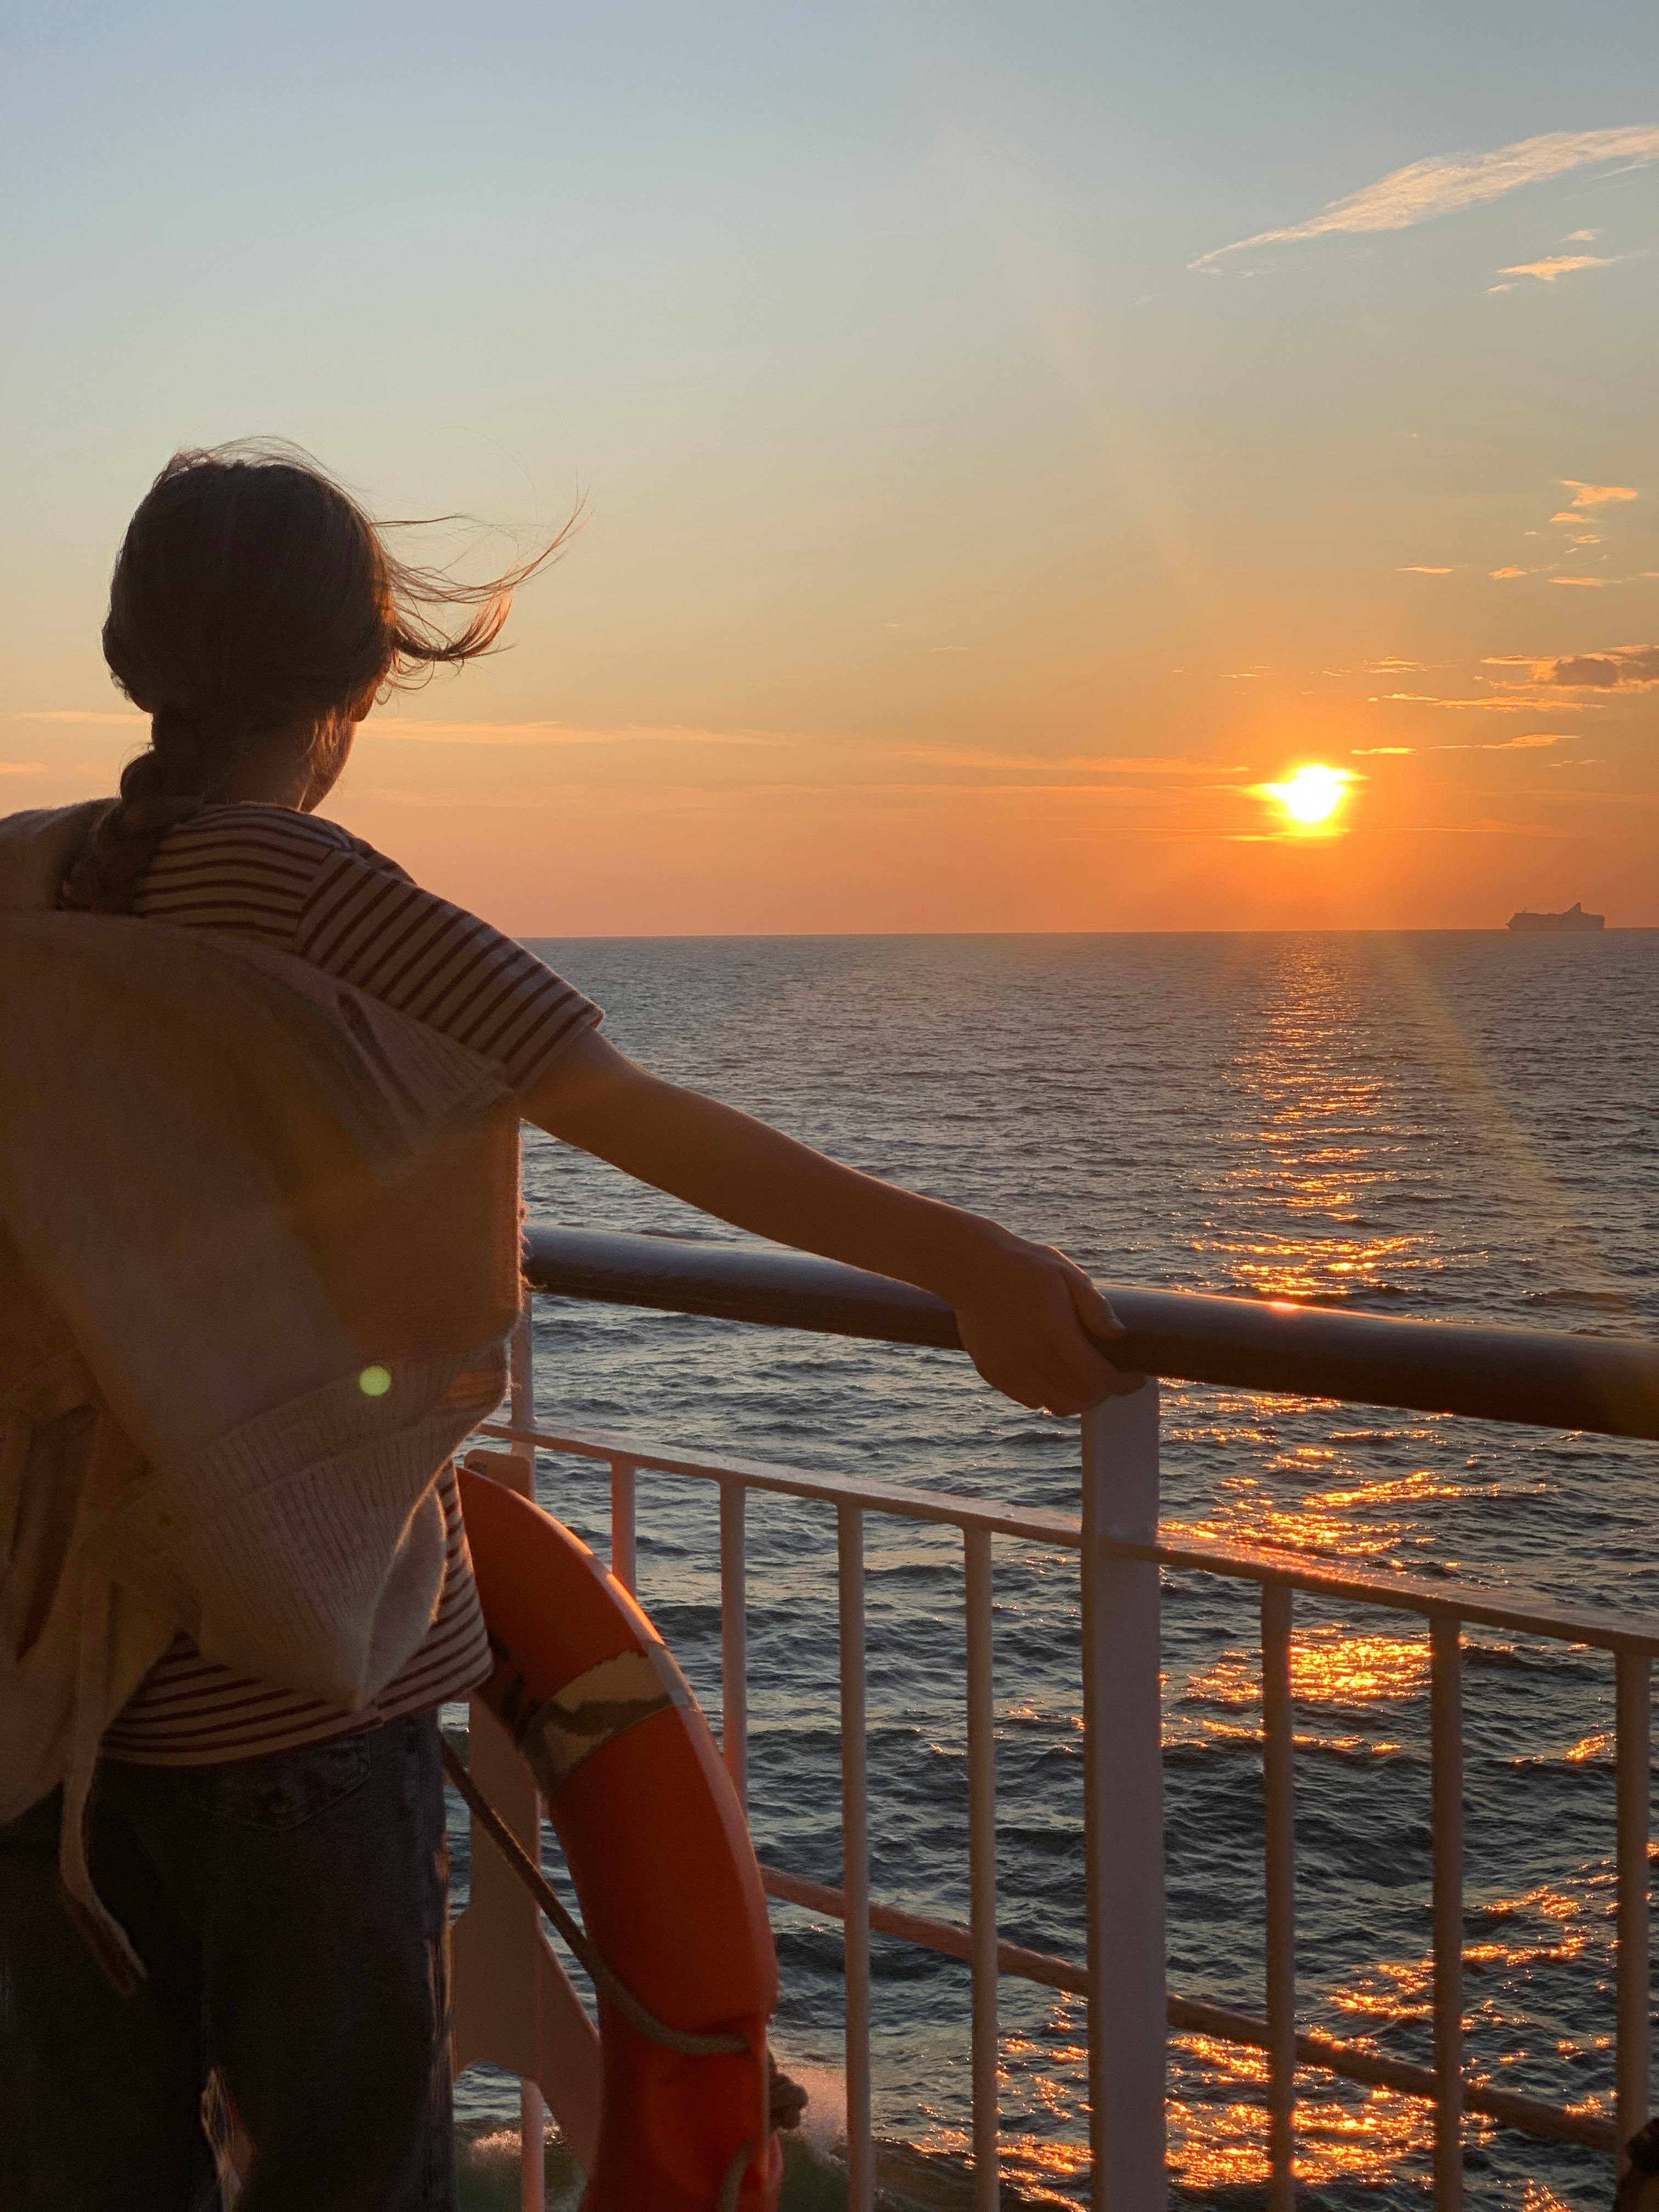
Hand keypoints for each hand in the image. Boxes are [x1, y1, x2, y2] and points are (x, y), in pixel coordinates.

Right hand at [947, 1230, 1144, 1414]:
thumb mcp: (1065, 1273)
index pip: (1096, 1376)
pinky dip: (1049, 1396)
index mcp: (1053, 1330)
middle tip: (1112, 1377)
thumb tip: (1118, 1335)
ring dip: (1079, 1399)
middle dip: (1104, 1392)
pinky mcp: (992, 1372)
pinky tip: (1055, 1376)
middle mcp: (1030, 1355)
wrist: (970, 1267)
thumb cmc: (1024, 1266)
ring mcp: (1008, 1367)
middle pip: (1080, 1397)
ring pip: (1055, 1405)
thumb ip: (1094, 1305)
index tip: (1137, 1377)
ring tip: (1086, 1382)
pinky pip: (1029, 1400)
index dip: (1122, 1383)